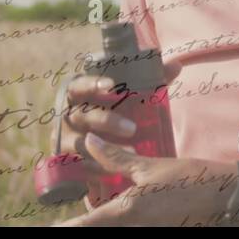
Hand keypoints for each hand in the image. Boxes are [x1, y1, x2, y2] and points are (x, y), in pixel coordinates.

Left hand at [54, 132, 238, 226]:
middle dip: (85, 221)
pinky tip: (124, 209)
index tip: (50, 227)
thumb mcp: (151, 166)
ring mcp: (148, 232)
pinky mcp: (160, 231)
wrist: (228, 197)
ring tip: (97, 208)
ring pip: (115, 228)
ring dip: (105, 218)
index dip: (66, 227)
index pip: (86, 225)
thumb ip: (117, 158)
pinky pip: (132, 226)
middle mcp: (134, 228)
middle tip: (75, 212)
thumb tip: (89, 142)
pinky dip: (122, 219)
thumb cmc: (191, 179)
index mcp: (127, 212)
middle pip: (98, 228)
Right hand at [59, 62, 181, 158]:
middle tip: (132, 128)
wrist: (91, 143)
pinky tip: (114, 172)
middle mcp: (66, 115)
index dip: (92, 84)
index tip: (112, 86)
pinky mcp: (65, 160)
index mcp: (77, 94)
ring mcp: (63, 138)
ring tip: (131, 150)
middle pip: (82, 115)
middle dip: (106, 121)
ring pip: (80, 142)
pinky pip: (79, 166)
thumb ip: (150, 81)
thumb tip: (176, 66)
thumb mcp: (127, 96)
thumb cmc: (112, 110)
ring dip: (104, 148)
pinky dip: (96, 169)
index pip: (79, 85)